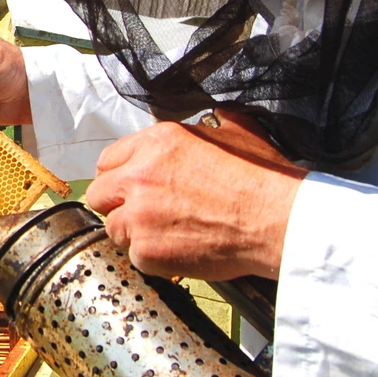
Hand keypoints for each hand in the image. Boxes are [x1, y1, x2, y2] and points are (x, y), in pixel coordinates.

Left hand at [84, 111, 305, 280]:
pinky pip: (135, 256)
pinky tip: (180, 251)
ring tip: (168, 234)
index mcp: (155, 142)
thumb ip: (212, 124)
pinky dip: (154, 258)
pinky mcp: (147, 249)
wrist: (277, 219)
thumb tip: (214, 118)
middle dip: (117, 204)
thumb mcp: (237, 132)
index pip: (109, 160)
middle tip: (144, 213)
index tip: (132, 187)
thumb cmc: (263, 178)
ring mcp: (139, 214)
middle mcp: (138, 175)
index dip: (120, 176)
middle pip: (100, 193)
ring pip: (114, 228)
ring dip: (134, 233)